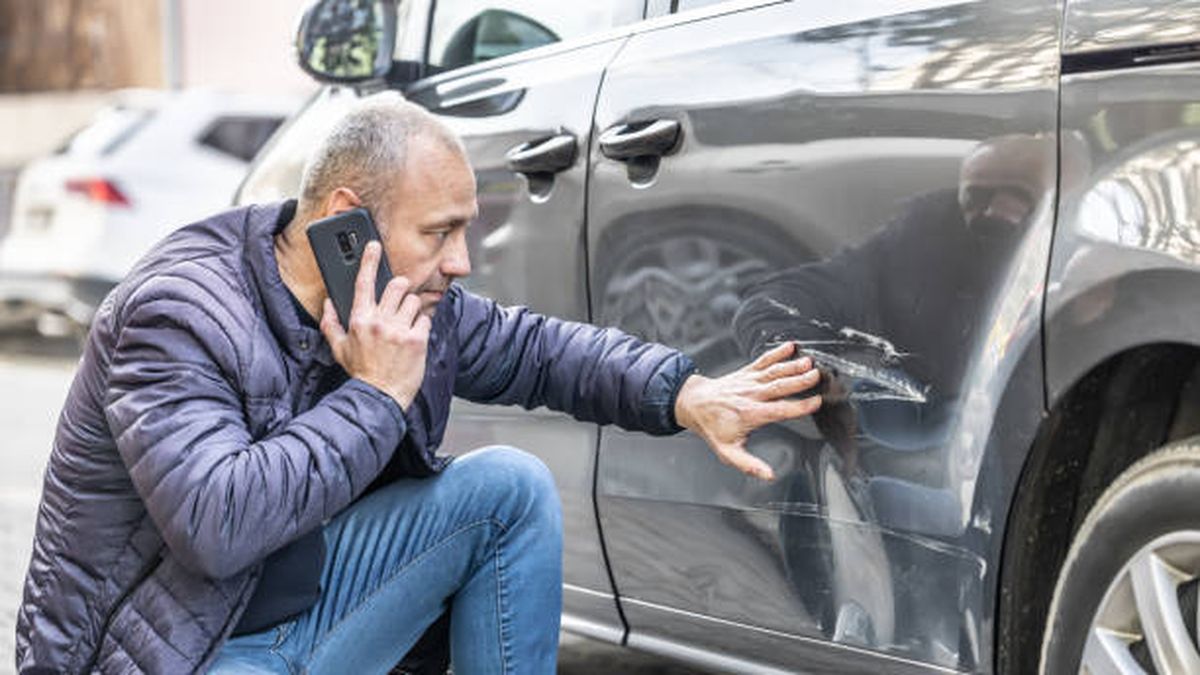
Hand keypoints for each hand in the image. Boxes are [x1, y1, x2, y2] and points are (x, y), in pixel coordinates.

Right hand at [321, 241, 429, 408]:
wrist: (380, 397)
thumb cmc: (361, 373)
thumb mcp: (339, 349)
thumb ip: (331, 323)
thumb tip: (328, 303)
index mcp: (359, 320)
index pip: (364, 283)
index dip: (369, 261)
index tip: (374, 246)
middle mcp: (379, 321)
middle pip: (397, 285)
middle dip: (400, 289)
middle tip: (398, 301)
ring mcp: (399, 330)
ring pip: (414, 301)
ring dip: (412, 309)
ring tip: (405, 325)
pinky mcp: (417, 340)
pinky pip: (425, 320)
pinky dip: (422, 326)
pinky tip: (414, 338)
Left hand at [673, 342, 821, 480]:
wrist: (693, 404)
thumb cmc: (712, 427)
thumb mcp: (727, 451)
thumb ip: (749, 464)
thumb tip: (768, 475)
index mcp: (750, 414)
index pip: (780, 410)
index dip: (799, 406)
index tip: (816, 402)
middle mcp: (751, 395)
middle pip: (779, 387)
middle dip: (799, 381)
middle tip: (817, 376)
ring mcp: (749, 381)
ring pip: (773, 372)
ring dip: (792, 366)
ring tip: (808, 362)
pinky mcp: (746, 372)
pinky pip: (763, 361)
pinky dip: (776, 353)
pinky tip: (789, 346)